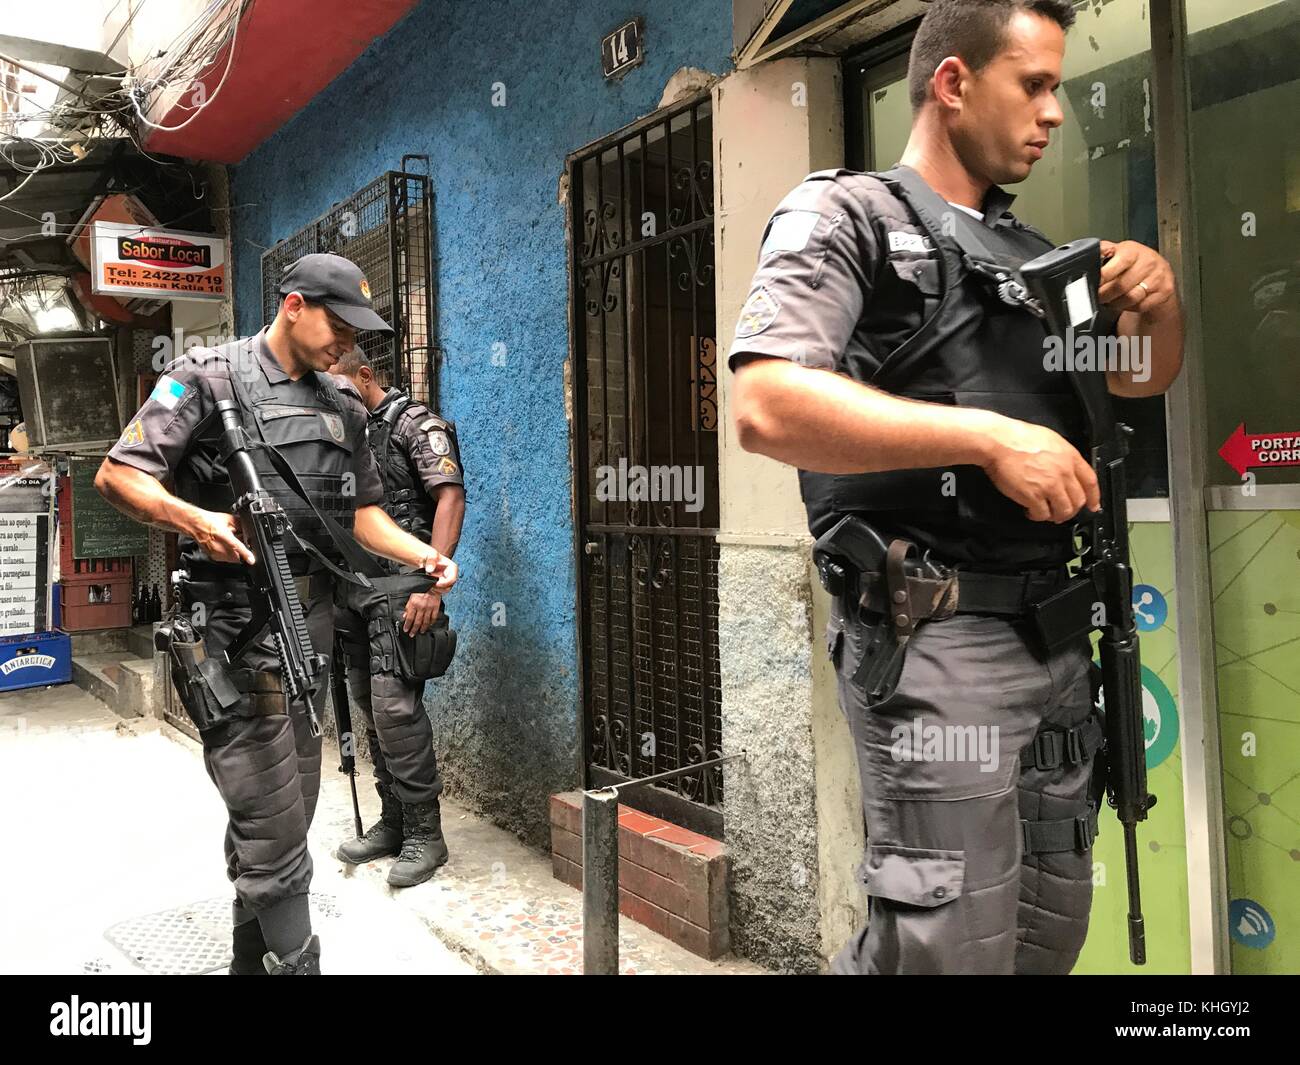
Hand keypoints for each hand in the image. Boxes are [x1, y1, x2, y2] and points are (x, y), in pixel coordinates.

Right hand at [189, 509, 254, 564]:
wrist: (195, 524)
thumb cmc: (209, 520)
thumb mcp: (228, 519)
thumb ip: (240, 525)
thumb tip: (248, 529)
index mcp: (222, 535)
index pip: (236, 546)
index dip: (245, 554)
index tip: (251, 560)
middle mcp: (217, 546)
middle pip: (235, 556)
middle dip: (242, 552)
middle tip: (241, 544)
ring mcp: (214, 552)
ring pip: (230, 559)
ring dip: (235, 554)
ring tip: (231, 544)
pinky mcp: (212, 556)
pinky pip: (224, 559)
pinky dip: (228, 555)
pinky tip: (225, 546)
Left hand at [402, 591, 441, 634]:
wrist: (432, 585)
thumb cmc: (421, 590)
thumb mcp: (411, 597)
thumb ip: (407, 607)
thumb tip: (404, 615)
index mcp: (414, 604)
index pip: (409, 618)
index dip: (407, 625)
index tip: (406, 630)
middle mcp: (421, 607)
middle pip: (417, 622)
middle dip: (414, 629)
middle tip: (412, 634)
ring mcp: (429, 608)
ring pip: (425, 621)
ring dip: (422, 628)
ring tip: (420, 632)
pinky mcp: (435, 608)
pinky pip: (433, 618)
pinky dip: (431, 622)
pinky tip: (429, 625)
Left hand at [420, 549, 457, 591]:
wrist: (425, 561)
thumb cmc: (430, 556)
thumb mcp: (431, 555)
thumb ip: (431, 561)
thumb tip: (430, 569)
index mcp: (452, 568)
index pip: (452, 579)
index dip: (444, 583)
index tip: (436, 583)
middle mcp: (451, 576)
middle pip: (448, 587)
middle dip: (439, 587)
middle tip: (430, 583)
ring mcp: (446, 582)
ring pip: (443, 591)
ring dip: (435, 589)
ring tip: (428, 582)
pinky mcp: (441, 586)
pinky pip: (438, 592)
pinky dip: (433, 590)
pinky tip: (428, 584)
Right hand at [983, 417, 1100, 523]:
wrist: (999, 442)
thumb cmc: (1017, 438)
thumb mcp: (1050, 440)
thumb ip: (1062, 457)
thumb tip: (1064, 468)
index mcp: (1069, 457)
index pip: (1091, 481)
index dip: (1094, 497)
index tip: (1093, 505)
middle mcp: (1063, 472)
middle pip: (1078, 500)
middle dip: (1071, 510)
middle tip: (1062, 512)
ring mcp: (1049, 486)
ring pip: (1064, 511)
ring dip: (1056, 516)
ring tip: (1046, 513)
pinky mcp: (1033, 496)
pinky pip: (1042, 514)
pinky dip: (1037, 516)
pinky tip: (1030, 511)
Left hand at [1098, 240, 1176, 317]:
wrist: (1157, 270)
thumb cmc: (1132, 262)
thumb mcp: (1117, 252)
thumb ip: (1102, 251)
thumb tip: (1086, 253)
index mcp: (1133, 250)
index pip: (1118, 263)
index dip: (1104, 276)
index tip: (1094, 283)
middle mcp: (1148, 262)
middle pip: (1121, 285)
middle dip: (1105, 294)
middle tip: (1098, 296)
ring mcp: (1158, 277)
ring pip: (1131, 298)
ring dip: (1115, 303)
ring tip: (1109, 301)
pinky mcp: (1165, 291)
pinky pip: (1141, 305)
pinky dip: (1129, 307)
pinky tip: (1124, 303)